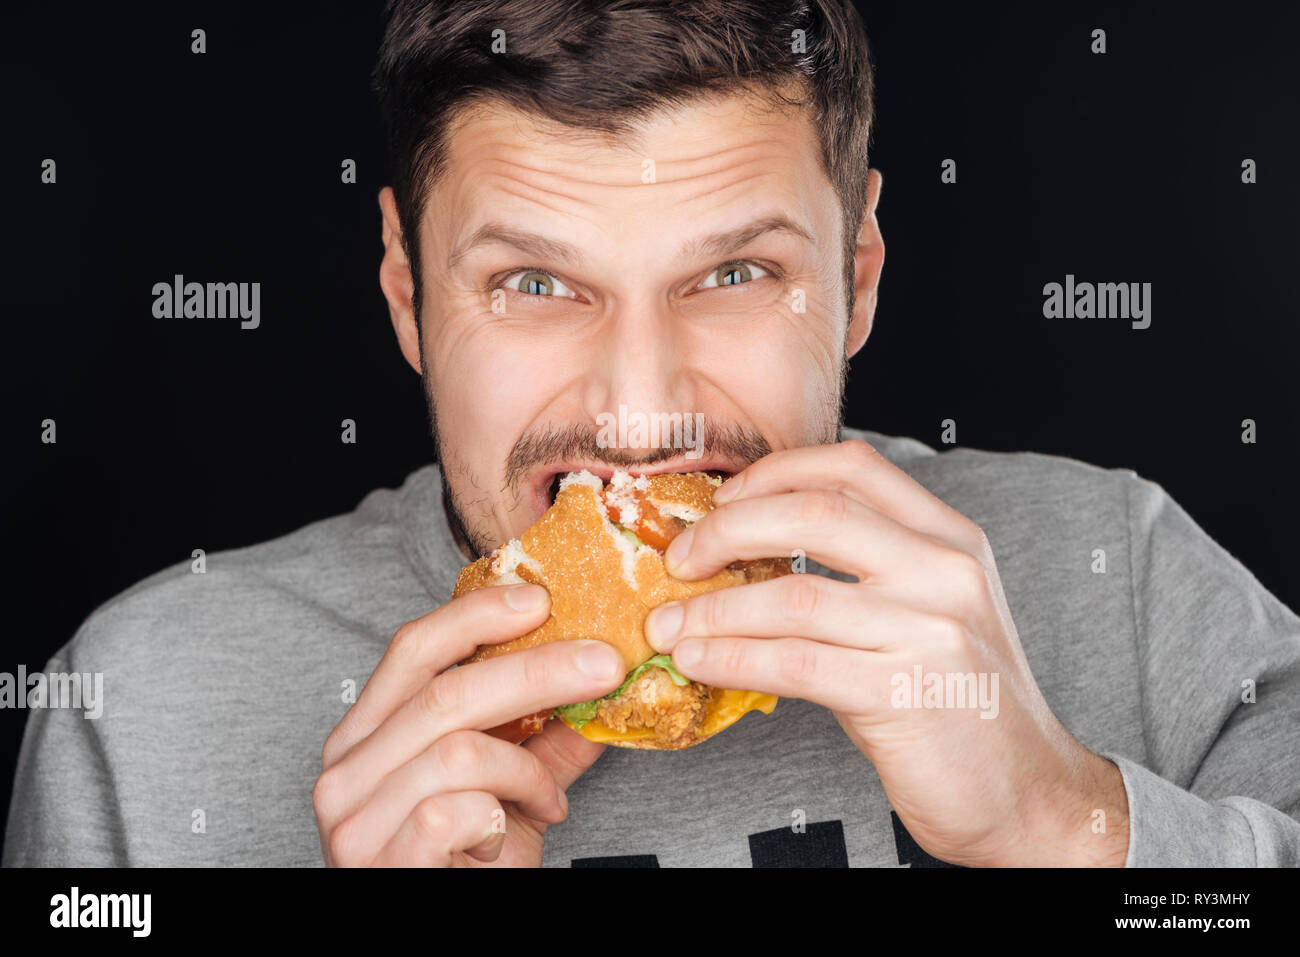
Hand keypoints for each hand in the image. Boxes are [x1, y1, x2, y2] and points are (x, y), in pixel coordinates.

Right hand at [312, 584, 624, 865]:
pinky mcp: (382, 861)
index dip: (477, 615)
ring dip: (524, 769)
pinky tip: (513, 831)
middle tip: (604, 664)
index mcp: (367, 735)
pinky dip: (503, 814)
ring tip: (547, 795)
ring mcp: (356, 818)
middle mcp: (347, 770)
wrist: (443, 936)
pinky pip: (455, 810)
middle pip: (445, 691)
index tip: (540, 598)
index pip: (414, 649)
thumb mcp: (508, 788)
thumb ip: (544, 735)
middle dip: (538, 670)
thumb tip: (601, 676)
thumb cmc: (466, 866)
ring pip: (458, 751)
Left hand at [645, 440, 1128, 865]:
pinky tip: (698, 662)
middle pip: (814, 513)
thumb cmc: (957, 702)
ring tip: (669, 626)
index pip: (852, 467)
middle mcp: (946, 571)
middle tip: (680, 560)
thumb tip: (743, 557)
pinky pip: (794, 663)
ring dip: (712, 611)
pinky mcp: (908, 690)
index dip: (773, 474)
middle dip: (727, 532)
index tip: (721, 503)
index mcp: (950, 538)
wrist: (1027, 792)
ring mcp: (932, 628)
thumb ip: (858, 571)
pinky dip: (731, 658)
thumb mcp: (924, 612)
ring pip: (792, 597)